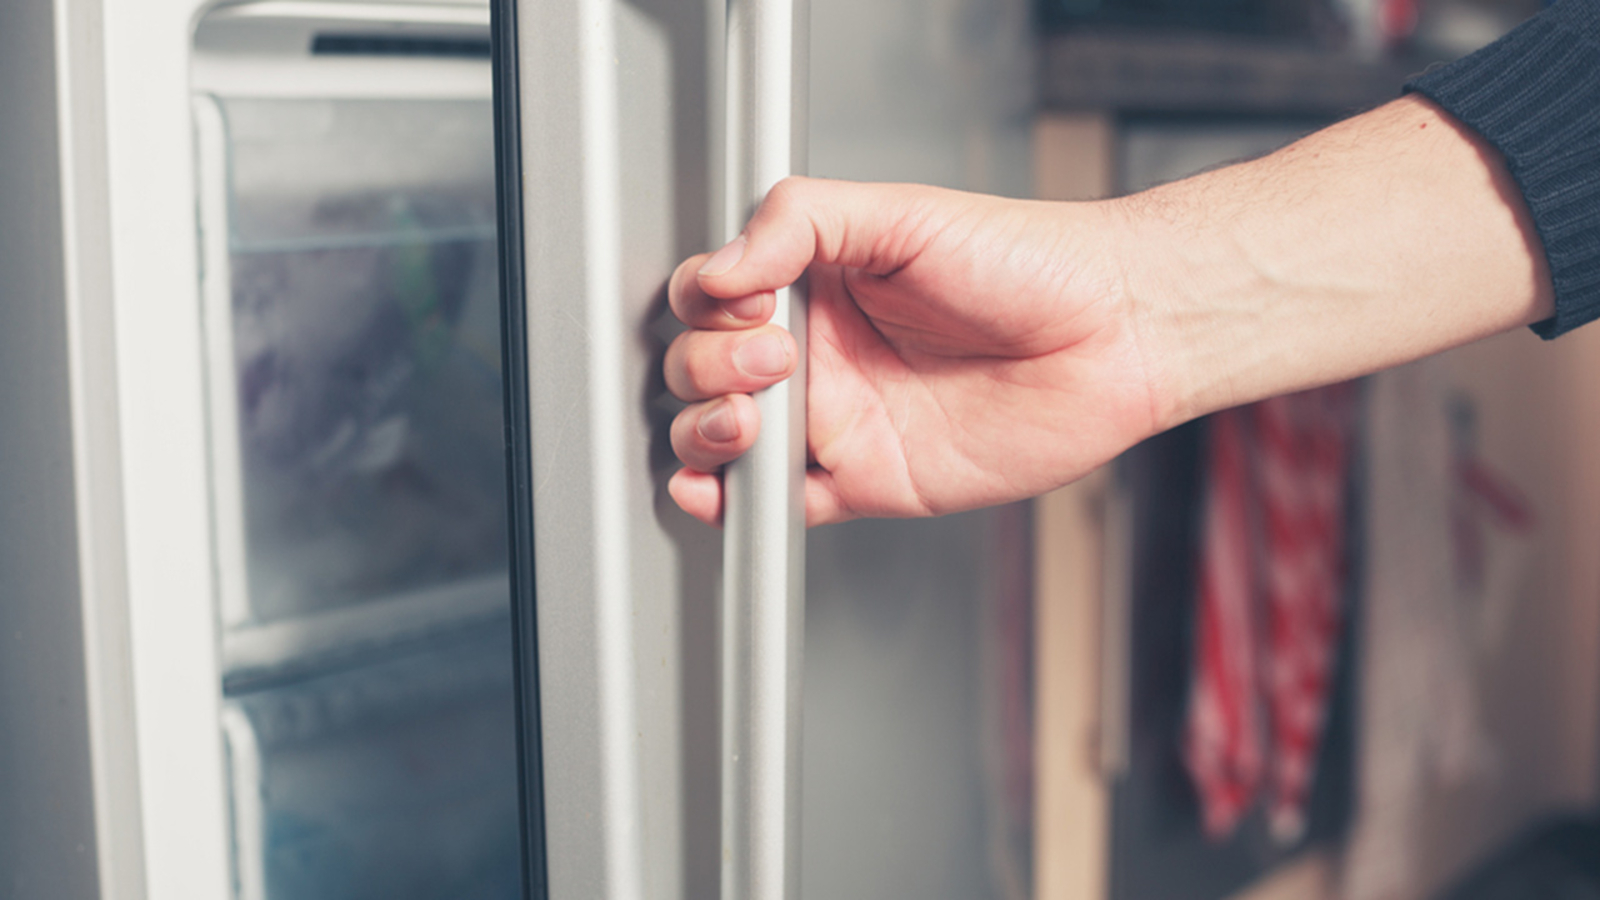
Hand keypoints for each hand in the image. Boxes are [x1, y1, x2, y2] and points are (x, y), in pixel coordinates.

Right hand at [664, 177, 1168, 525]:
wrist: (1110, 335)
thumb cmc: (1028, 262)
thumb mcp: (901, 211)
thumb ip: (798, 223)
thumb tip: (719, 268)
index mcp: (815, 282)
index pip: (713, 298)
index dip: (708, 305)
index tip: (746, 299)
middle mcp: (819, 351)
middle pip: (702, 370)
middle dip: (709, 369)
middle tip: (776, 357)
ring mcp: (838, 418)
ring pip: (724, 441)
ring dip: (704, 433)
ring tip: (746, 419)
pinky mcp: (865, 480)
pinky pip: (780, 504)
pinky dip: (735, 507)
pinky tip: (720, 491)